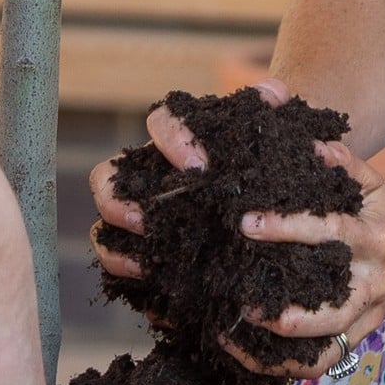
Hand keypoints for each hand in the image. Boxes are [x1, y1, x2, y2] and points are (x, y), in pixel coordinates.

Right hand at [88, 78, 293, 278]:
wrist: (274, 204)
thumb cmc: (270, 166)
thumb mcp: (278, 141)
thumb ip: (273, 114)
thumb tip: (273, 94)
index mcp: (182, 140)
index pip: (163, 122)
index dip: (174, 138)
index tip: (201, 165)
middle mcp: (152, 176)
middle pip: (109, 178)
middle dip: (118, 198)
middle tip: (145, 217)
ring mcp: (144, 216)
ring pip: (107, 225)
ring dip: (116, 243)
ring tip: (143, 259)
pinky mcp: (149, 254)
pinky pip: (122, 264)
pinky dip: (130, 276)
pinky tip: (152, 290)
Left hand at [220, 139, 384, 378]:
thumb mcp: (371, 183)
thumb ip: (342, 162)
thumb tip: (309, 143)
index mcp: (374, 239)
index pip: (330, 233)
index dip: (288, 229)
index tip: (247, 223)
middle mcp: (371, 283)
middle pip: (331, 307)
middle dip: (285, 308)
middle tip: (240, 298)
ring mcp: (366, 315)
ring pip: (327, 344)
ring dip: (281, 347)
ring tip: (234, 334)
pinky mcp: (358, 336)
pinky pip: (323, 363)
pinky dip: (285, 366)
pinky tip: (246, 355)